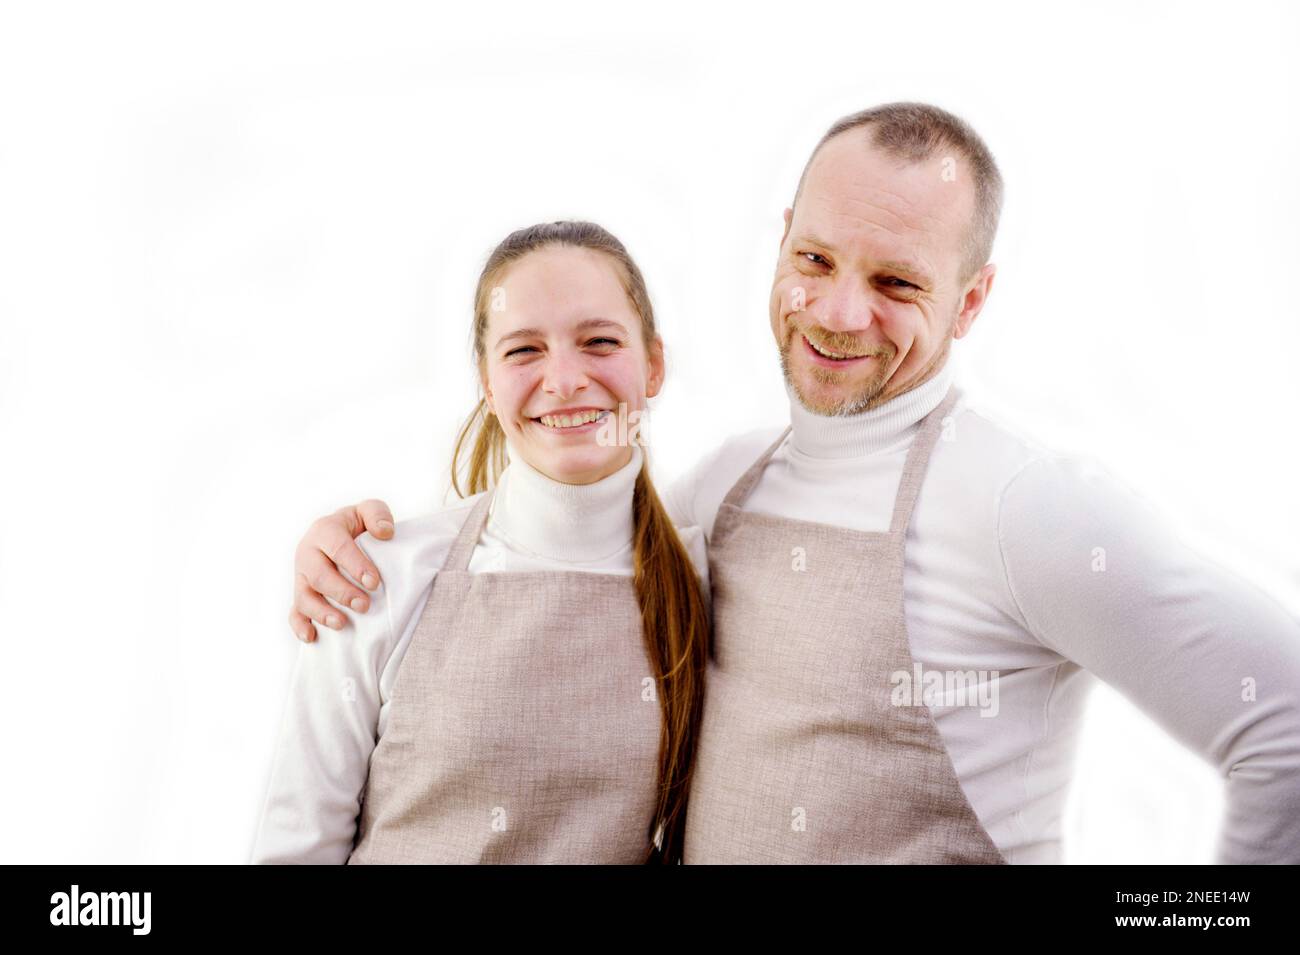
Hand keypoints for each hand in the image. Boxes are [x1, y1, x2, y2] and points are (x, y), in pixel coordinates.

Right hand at [289, 500, 394, 642]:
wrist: (342, 536)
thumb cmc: (358, 525)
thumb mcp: (369, 511)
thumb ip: (377, 514)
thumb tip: (384, 532)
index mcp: (324, 530)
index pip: (338, 548)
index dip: (355, 565)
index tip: (374, 582)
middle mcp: (307, 552)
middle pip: (318, 575)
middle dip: (341, 592)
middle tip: (364, 605)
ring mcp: (300, 575)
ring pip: (303, 596)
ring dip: (321, 612)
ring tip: (341, 624)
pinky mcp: (300, 593)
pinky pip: (294, 612)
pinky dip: (299, 625)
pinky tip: (311, 637)